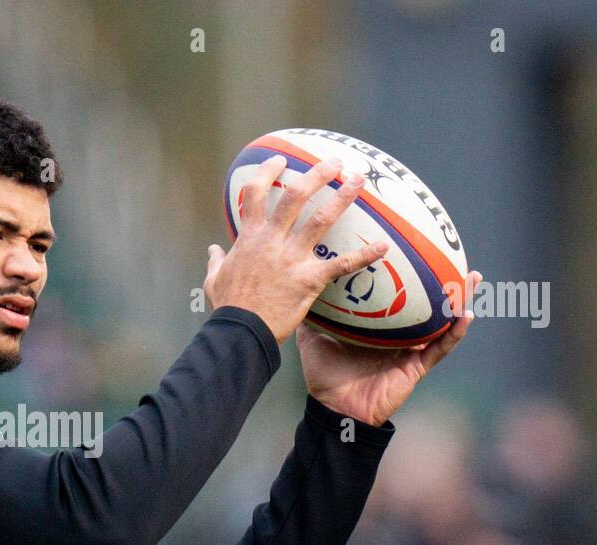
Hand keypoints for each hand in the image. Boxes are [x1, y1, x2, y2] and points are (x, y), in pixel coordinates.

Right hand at [204, 154, 388, 343]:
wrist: (240, 331)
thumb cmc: (228, 307)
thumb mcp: (214, 279)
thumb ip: (216, 261)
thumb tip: (213, 250)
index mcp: (250, 237)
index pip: (256, 193)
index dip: (267, 172)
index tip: (280, 160)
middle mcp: (272, 240)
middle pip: (295, 196)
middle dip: (316, 174)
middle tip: (334, 162)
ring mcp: (292, 258)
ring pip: (321, 219)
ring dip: (342, 197)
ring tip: (358, 180)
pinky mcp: (309, 279)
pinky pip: (342, 264)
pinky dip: (364, 255)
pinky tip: (383, 246)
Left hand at [297, 270, 482, 426]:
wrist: (335, 410)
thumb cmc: (324, 377)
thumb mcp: (313, 339)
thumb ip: (310, 316)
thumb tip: (299, 286)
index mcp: (376, 327)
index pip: (394, 296)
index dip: (403, 276)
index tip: (410, 248)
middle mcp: (396, 336)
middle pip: (423, 303)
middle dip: (440, 280)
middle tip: (453, 254)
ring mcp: (409, 350)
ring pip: (440, 321)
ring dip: (458, 300)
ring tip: (473, 278)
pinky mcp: (416, 367)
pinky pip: (441, 347)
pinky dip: (455, 332)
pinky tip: (466, 314)